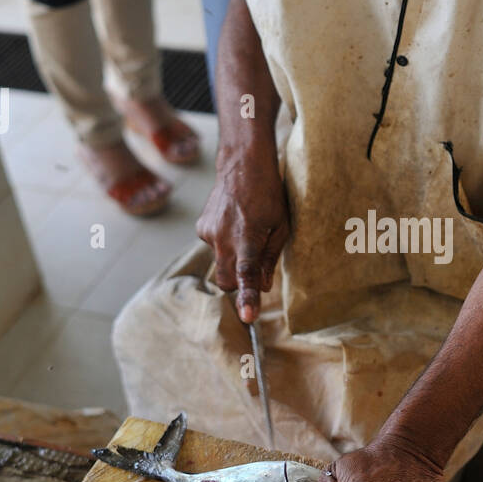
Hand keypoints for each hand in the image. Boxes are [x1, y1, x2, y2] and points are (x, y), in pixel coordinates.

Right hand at [196, 151, 288, 320]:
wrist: (243, 165)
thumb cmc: (269, 196)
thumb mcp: (281, 228)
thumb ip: (270, 259)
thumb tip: (263, 287)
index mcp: (247, 238)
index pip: (246, 275)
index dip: (247, 298)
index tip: (248, 316)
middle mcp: (223, 238)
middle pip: (226, 280)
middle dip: (238, 283)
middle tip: (254, 266)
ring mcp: (209, 233)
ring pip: (219, 264)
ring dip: (232, 259)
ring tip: (246, 231)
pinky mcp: (201, 228)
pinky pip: (214, 247)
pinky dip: (225, 243)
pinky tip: (234, 223)